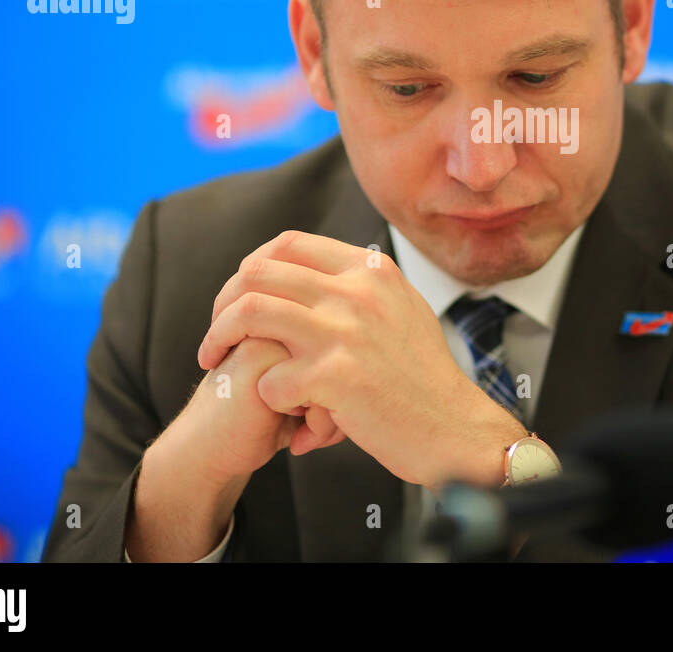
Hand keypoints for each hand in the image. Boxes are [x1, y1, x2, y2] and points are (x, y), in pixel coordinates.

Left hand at [198, 231, 525, 487]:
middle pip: (257, 272)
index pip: (287, 244)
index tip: (239, 297)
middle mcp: (357, 292)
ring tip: (217, 363)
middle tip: (218, 335)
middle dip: (223, 304)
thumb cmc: (425, 379)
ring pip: (250, 313)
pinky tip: (286, 418)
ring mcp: (346, 332)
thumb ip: (362, 286)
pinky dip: (268, 400)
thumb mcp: (403, 309)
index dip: (250, 268)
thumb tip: (313, 269)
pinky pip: (269, 381)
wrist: (455, 428)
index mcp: (370, 271)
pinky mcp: (336, 378)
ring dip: (221, 339)